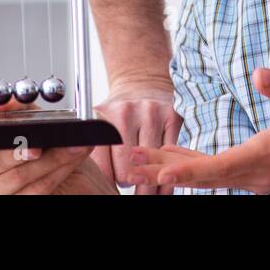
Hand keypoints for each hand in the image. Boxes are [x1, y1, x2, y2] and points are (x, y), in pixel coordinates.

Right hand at [0, 96, 117, 194]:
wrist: (80, 176)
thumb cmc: (55, 146)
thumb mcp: (39, 119)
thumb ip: (19, 110)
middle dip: (22, 149)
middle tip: (41, 142)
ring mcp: (1, 192)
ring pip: (21, 176)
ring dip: (53, 158)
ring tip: (74, 144)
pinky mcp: (19, 203)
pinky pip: (37, 190)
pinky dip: (59, 171)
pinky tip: (72, 157)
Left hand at [92, 75, 180, 194]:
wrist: (141, 80)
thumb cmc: (120, 108)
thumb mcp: (101, 124)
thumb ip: (97, 150)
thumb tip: (101, 182)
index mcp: (104, 119)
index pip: (106, 167)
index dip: (111, 181)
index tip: (113, 188)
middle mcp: (127, 114)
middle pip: (129, 169)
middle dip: (131, 183)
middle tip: (133, 186)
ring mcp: (152, 115)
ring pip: (152, 165)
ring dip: (151, 179)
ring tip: (149, 186)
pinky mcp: (172, 117)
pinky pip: (171, 154)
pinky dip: (169, 170)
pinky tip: (164, 176)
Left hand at [127, 67, 269, 193]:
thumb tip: (259, 74)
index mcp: (269, 154)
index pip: (221, 167)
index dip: (189, 171)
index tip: (161, 173)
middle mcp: (260, 174)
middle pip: (206, 176)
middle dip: (165, 171)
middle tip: (129, 165)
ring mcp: (259, 178)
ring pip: (210, 177)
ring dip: (174, 171)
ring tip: (139, 166)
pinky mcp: (260, 175)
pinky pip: (220, 175)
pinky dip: (193, 170)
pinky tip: (173, 165)